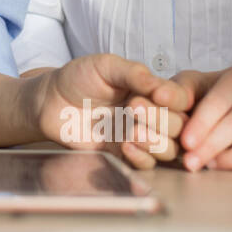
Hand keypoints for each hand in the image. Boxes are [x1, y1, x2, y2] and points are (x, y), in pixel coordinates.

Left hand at [33, 54, 188, 168]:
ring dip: (154, 141)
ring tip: (133, 130)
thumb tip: (162, 87)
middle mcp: (152, 116)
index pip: (180, 99)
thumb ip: (135, 74)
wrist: (51, 100)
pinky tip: (125, 145)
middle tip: (133, 107)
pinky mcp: (123, 155)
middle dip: (160, 119)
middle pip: (178, 126)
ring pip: (167, 149)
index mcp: (153, 92)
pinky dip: (141, 157)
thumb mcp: (107, 66)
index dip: (175, 99)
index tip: (160, 96)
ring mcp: (139, 137)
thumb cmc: (79, 77)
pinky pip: (145, 165)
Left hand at [172, 64, 231, 170]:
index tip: (185, 142)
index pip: (220, 101)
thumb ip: (177, 91)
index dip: (201, 123)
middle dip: (210, 146)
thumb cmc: (215, 96)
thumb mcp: (194, 84)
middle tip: (190, 163)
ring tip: (210, 166)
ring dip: (231, 160)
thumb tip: (159, 95)